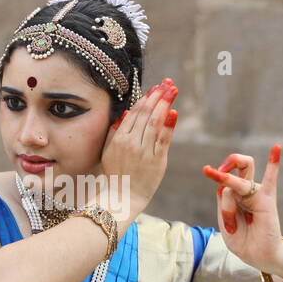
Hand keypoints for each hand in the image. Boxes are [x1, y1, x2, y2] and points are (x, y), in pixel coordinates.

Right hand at [98, 78, 178, 222]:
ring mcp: (144, 152)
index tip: (155, 88)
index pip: (135, 113)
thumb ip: (115, 132)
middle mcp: (131, 143)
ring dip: (165, 105)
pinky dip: (169, 126)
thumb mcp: (108, 151)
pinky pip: (164, 140)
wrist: (122, 197)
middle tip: (167, 84)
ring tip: (173, 92)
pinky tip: (174, 113)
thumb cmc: (115, 174)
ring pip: (155, 123)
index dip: (146, 98)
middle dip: (158, 97)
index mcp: (119, 138)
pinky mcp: (157, 161)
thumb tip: (125, 114)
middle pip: (146, 114)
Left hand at [201, 146, 282, 272]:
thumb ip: (225, 207)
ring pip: (242, 176)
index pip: (222, 186)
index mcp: (232, 197)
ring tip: (225, 202)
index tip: (228, 224)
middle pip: (237, 166)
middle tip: (212, 171)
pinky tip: (277, 148)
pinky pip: (271, 178)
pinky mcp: (268, 200)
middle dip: (223, 166)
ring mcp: (256, 193)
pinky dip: (274, 163)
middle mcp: (245, 191)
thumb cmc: (243, 242)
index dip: (220, 196)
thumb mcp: (226, 226)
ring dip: (229, 180)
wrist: (259, 257)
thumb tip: (227, 187)